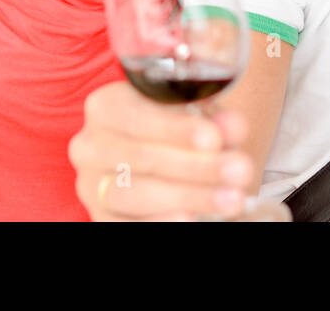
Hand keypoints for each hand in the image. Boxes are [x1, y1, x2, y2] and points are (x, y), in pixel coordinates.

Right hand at [69, 81, 255, 220]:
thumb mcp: (198, 116)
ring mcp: (91, 184)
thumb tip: (233, 128)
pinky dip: (158, 223)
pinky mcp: (99, 216)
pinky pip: (122, 224)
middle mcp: (90, 145)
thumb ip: (216, 120)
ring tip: (230, 199)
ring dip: (187, 197)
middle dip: (195, 166)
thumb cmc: (179, 130)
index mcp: (106, 106)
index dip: (176, 129)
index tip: (214, 139)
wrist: (163, 157)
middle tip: (239, 170)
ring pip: (135, 193)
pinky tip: (189, 220)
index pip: (137, 116)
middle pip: (141, 157)